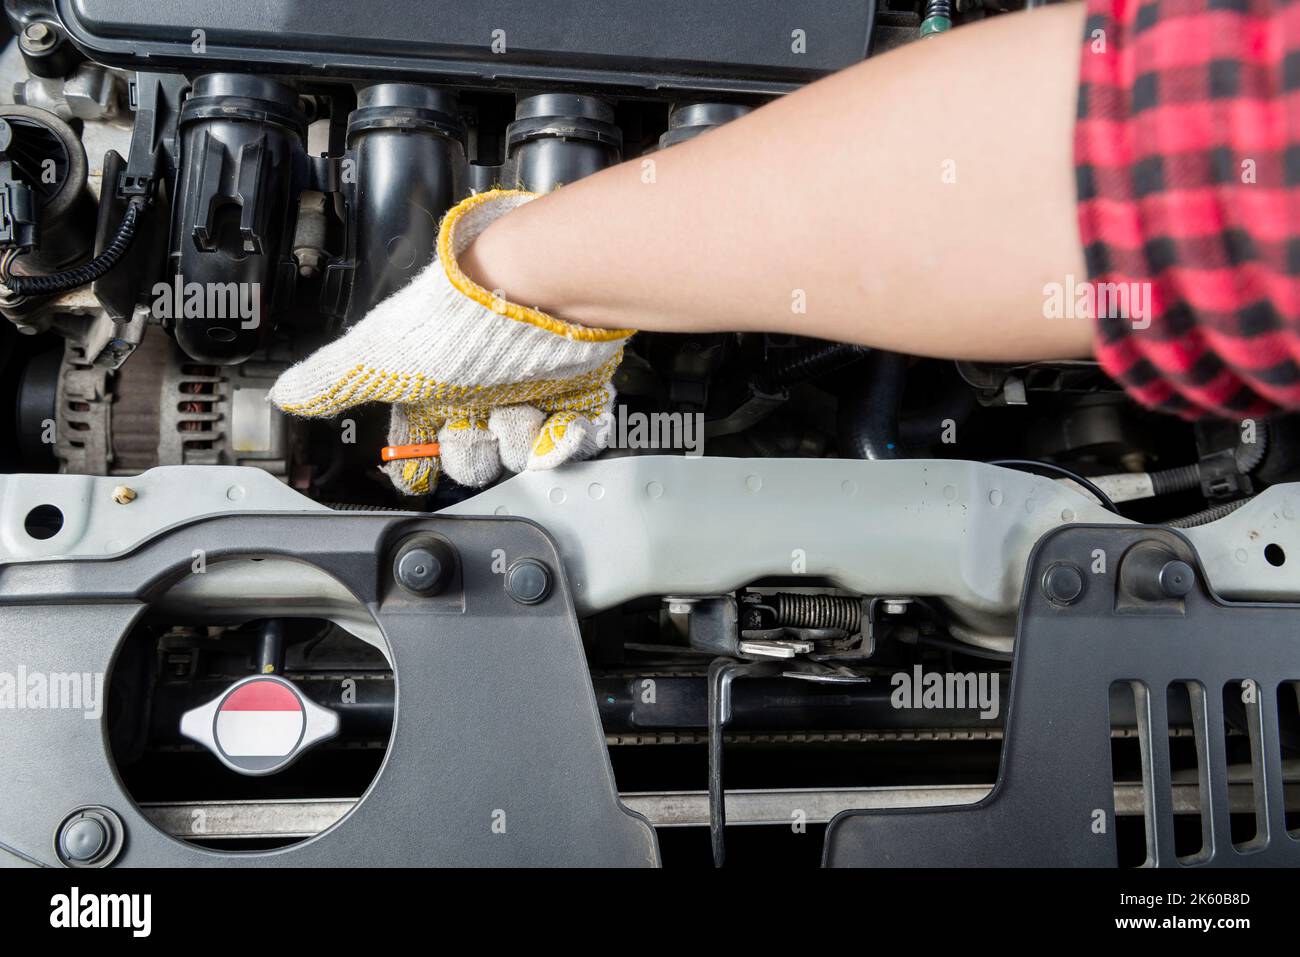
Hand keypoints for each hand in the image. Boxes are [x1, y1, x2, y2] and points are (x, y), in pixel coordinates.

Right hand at [268, 190, 631, 493]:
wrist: (534, 297)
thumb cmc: (454, 324)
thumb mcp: (378, 357)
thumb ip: (331, 380)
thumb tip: (283, 395)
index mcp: (431, 389)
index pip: (420, 448)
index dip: (420, 466)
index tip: (422, 469)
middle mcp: (478, 393)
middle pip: (472, 461)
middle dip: (474, 454)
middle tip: (476, 427)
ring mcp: (527, 393)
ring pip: (522, 455)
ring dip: (521, 441)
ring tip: (519, 409)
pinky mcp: (575, 393)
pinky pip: (573, 441)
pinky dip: (567, 440)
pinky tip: (559, 424)